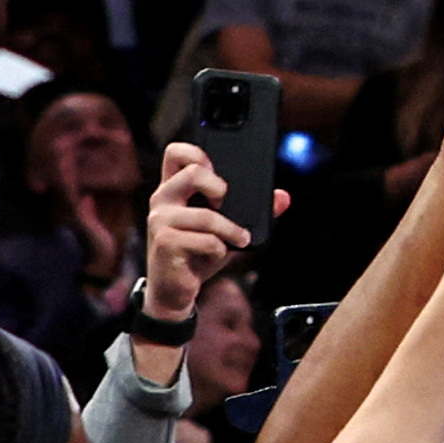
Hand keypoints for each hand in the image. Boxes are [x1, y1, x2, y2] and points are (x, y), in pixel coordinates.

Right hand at [139, 142, 258, 321]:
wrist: (176, 290)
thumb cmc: (198, 253)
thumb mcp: (228, 229)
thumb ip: (254, 211)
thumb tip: (283, 197)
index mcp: (174, 189)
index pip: (175, 153)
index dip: (197, 152)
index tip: (217, 169)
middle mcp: (162, 200)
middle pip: (192, 173)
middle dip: (219, 186)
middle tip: (226, 203)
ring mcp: (161, 221)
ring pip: (207, 216)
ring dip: (231, 231)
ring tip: (238, 239)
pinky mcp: (165, 243)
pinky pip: (207, 241)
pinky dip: (221, 249)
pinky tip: (216, 255)